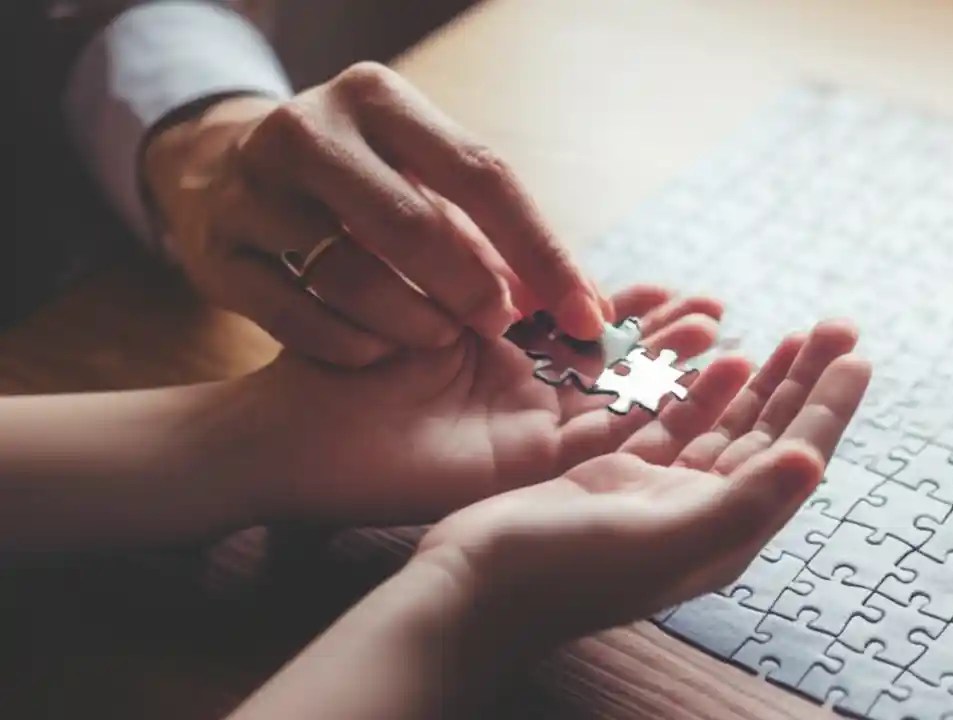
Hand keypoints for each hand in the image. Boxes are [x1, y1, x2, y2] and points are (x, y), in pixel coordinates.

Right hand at [144, 62, 608, 366]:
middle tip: (500, 327)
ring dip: (412, 322)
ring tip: (436, 339)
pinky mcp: (219, 249)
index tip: (587, 315)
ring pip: (350, 273)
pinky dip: (349, 344)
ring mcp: (253, 188)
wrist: (222, 172)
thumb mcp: (421, 181)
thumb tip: (587, 307)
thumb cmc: (358, 184)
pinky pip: (295, 314)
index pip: (483, 175)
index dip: (542, 253)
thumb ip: (496, 236)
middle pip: (412, 222)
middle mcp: (311, 130)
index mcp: (381, 101)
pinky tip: (376, 352)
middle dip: (471, 288)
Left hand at [230, 285, 725, 523]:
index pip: (582, 327)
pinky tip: (700, 383)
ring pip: (617, 402)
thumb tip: (538, 254)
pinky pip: (602, 436)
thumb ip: (483, 275)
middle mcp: (519, 396)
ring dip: (671, 372)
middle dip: (665, 339)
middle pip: (612, 367)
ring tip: (718, 337)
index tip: (679, 288)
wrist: (295, 423)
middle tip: (715, 311)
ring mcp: (525, 432)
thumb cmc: (344, 353)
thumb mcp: (426, 291)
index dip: (634, 309)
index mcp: (498, 354)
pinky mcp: (524, 461)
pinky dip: (653, 409)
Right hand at [412, 320, 868, 648]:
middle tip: (835, 325)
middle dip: (803, 381)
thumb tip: (816, 461)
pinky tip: (724, 359)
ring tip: (794, 337)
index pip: (793, 457)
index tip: (857, 354)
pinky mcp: (617, 477)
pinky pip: (675, 424)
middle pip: (769, 436)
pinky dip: (702, 391)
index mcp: (724, 533)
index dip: (828, 406)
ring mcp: (658, 495)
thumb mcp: (661, 539)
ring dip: (761, 382)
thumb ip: (742, 501)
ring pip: (727, 426)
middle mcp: (700, 514)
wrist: (474, 589)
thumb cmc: (565, 573)